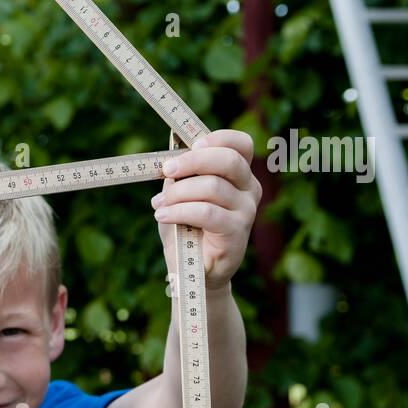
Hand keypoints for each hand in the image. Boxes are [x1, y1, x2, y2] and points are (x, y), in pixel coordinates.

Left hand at [153, 129, 260, 290]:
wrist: (193, 269)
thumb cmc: (186, 228)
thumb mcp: (180, 196)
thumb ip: (180, 176)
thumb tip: (170, 154)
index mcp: (238, 175)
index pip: (241, 145)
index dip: (218, 138)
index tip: (191, 145)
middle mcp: (249, 189)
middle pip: (228, 160)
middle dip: (192, 162)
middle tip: (166, 170)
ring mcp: (247, 211)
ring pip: (212, 187)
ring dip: (178, 193)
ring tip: (158, 204)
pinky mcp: (237, 231)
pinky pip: (206, 212)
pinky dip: (179, 211)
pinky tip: (162, 215)